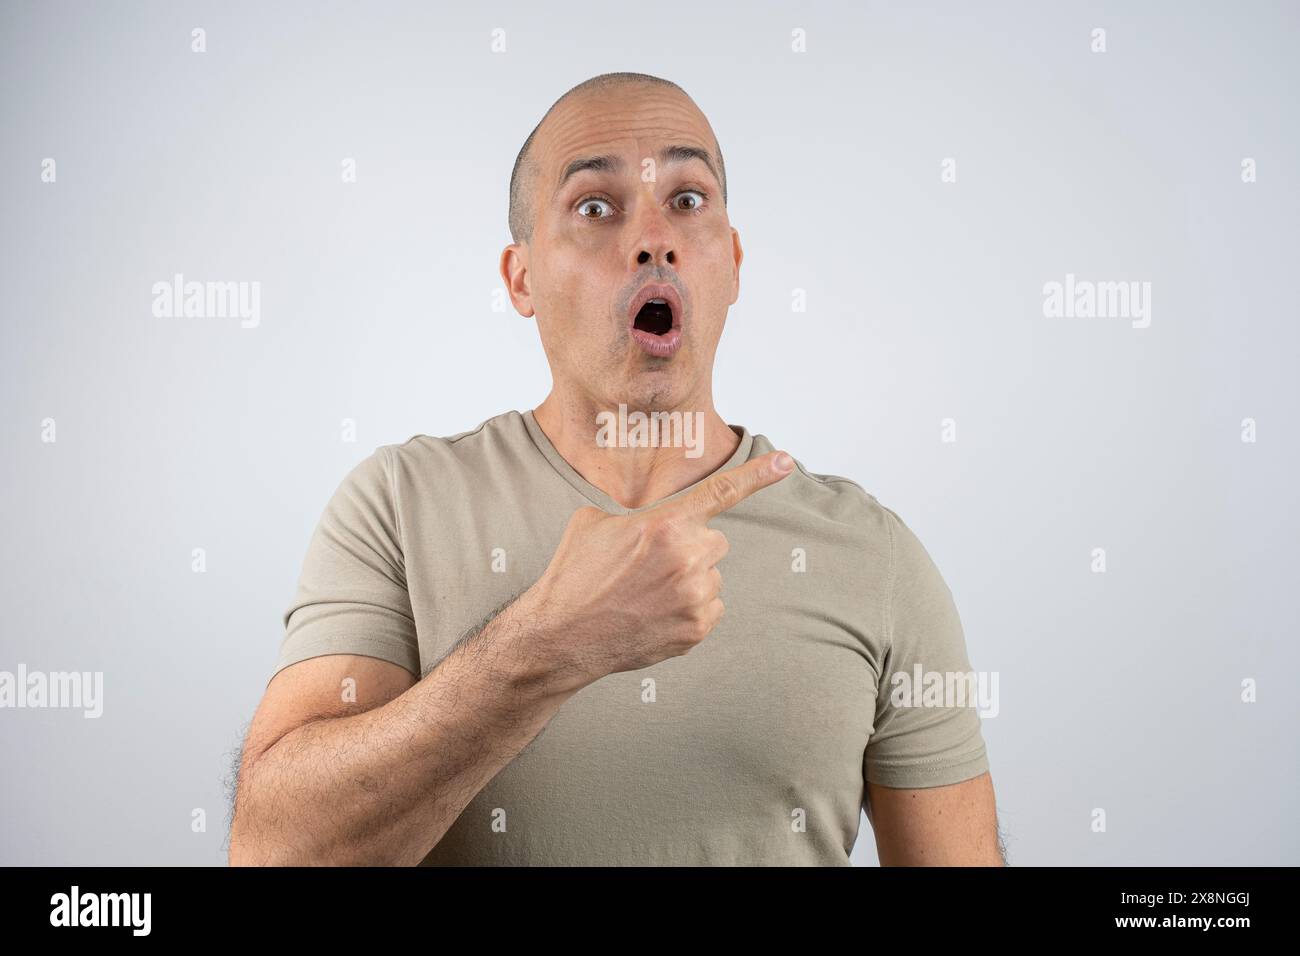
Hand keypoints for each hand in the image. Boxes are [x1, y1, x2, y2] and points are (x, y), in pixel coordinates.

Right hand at [524, 450, 794, 688]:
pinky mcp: (697, 628)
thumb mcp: (595, 522)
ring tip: (646, 594)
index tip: (787, 462)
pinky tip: (655, 613)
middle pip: (714, 542)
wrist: (562, 633)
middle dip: (690, 548)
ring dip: (689, 581)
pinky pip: (711, 607)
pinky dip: (689, 610)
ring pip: (712, 576)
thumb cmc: (575, 573)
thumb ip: (641, 515)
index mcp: (664, 523)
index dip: (758, 474)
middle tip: (651, 566)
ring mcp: (695, 596)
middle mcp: (687, 557)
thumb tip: (656, 520)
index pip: (721, 491)